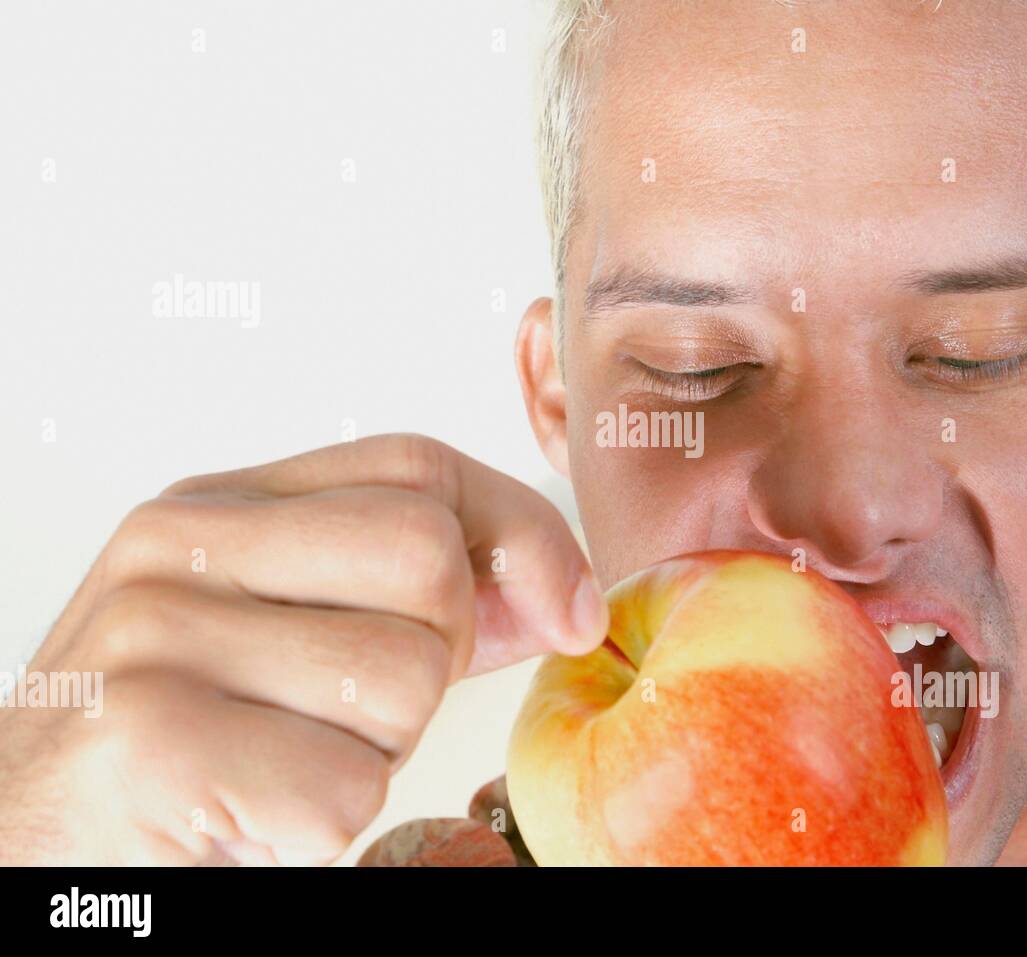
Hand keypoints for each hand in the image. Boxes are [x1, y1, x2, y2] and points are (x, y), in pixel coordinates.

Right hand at [0, 434, 606, 864]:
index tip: (568, 612)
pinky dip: (326, 822)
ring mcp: (152, 639)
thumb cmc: (179, 739)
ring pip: (401, 675)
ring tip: (289, 758)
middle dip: (433, 655)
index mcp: (216, 508)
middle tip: (354, 712)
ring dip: (376, 749)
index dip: (521, 535)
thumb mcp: (287, 638)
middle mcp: (174, 549)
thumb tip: (558, 597)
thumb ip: (417, 603)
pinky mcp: (147, 744)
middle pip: (424, 557)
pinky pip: (344, 784)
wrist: (22, 839)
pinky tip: (256, 817)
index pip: (418, 466)